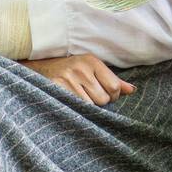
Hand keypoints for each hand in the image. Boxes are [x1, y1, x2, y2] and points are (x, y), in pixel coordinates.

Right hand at [18, 54, 135, 104]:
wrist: (39, 68)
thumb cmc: (70, 71)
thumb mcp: (92, 70)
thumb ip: (113, 81)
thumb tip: (132, 90)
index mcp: (92, 61)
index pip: (115, 87)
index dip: (112, 96)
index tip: (104, 96)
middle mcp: (81, 68)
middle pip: (104, 99)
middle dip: (98, 103)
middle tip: (87, 97)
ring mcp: (68, 78)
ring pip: (90, 106)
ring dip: (86, 108)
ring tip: (77, 99)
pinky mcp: (57, 88)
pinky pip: (76, 108)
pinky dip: (75, 110)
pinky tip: (70, 103)